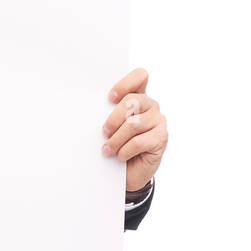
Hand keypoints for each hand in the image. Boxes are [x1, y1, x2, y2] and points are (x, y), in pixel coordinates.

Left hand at [101, 67, 166, 192]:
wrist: (127, 174)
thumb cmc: (116, 146)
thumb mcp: (110, 128)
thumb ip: (107, 114)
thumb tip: (90, 109)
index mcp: (138, 97)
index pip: (140, 76)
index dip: (125, 84)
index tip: (109, 98)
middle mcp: (151, 105)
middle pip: (132, 101)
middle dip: (113, 119)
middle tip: (103, 133)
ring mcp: (158, 121)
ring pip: (133, 124)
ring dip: (116, 139)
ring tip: (107, 150)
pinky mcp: (161, 138)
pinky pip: (139, 141)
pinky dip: (125, 150)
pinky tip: (120, 156)